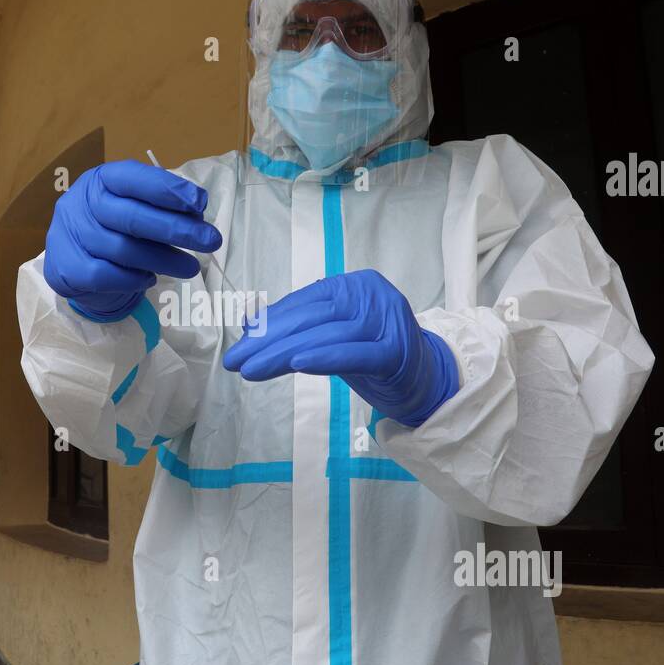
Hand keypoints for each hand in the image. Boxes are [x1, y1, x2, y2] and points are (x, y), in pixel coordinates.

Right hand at [44, 160, 221, 320]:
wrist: (78, 266)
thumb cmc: (115, 230)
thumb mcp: (135, 208)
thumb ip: (160, 207)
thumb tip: (197, 214)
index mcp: (100, 180)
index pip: (133, 178)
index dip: (167, 189)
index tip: (200, 203)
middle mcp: (80, 203)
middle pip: (131, 217)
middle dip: (176, 229)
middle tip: (210, 241)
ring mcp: (70, 235)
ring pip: (123, 250)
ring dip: (164, 260)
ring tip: (191, 267)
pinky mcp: (67, 267)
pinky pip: (107, 275)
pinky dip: (133, 279)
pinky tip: (149, 279)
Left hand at [222, 269, 457, 426]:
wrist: (428, 379)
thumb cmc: (375, 354)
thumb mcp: (336, 336)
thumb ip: (303, 328)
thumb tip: (253, 328)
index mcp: (354, 285)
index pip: (304, 303)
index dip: (269, 324)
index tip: (240, 345)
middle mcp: (372, 295)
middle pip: (311, 317)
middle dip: (268, 339)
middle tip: (235, 361)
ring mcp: (387, 322)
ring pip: (326, 335)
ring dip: (283, 353)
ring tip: (252, 369)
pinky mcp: (395, 352)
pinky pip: (353, 354)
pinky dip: (324, 357)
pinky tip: (295, 364)